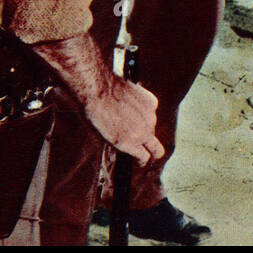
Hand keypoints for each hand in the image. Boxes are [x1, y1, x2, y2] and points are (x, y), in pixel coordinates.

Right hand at [31, 33, 162, 163]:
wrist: (98, 92)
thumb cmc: (103, 90)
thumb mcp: (125, 94)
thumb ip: (130, 106)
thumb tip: (123, 112)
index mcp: (150, 103)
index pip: (152, 119)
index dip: (144, 126)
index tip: (138, 131)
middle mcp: (151, 117)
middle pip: (153, 134)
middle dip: (146, 140)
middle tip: (140, 147)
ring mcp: (145, 131)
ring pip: (153, 148)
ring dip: (142, 149)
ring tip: (133, 153)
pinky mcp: (134, 144)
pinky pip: (143, 157)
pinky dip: (140, 161)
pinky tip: (137, 163)